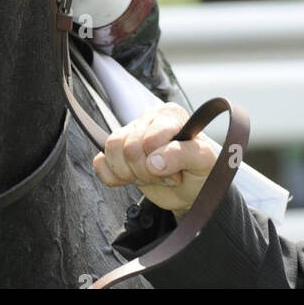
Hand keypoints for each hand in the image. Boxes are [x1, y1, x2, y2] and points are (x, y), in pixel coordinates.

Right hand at [92, 102, 217, 217]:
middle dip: (147, 172)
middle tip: (166, 177)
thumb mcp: (204, 162)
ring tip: (150, 177)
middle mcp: (147, 119)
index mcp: (169, 114)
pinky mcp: (117, 153)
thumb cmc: (201, 171)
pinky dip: (112, 177)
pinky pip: (100, 162)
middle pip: (129, 148)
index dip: (161, 162)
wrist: (193, 190)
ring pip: (112, 150)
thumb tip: (153, 161)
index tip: (177, 174)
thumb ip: (182, 155)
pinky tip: (131, 179)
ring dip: (130, 174)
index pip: (148, 139)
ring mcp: (129, 134)